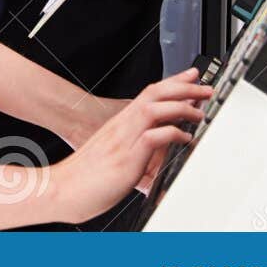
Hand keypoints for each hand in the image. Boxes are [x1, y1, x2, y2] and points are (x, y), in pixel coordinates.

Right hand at [52, 69, 210, 222]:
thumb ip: (138, 153)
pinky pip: (154, 137)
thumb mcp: (116, 159)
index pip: (150, 94)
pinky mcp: (126, 158)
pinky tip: (184, 138)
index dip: (172, 82)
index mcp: (120, 125)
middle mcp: (122, 127)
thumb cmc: (86, 179)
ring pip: (155, 109)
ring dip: (181, 107)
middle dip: (183, 87)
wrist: (60, 190)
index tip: (191, 76)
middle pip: (155, 94)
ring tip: (198, 112)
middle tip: (205, 87)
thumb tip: (159, 157)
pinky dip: (173, 134)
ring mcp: (123, 140)